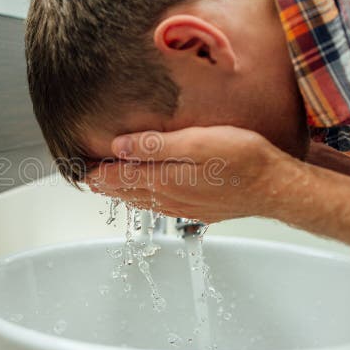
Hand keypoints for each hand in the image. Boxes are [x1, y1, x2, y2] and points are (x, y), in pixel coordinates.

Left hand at [86, 126, 301, 222]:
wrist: (275, 186)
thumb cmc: (243, 159)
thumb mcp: (198, 142)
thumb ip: (156, 146)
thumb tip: (118, 146)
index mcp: (162, 179)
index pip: (114, 176)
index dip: (91, 168)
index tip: (74, 160)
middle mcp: (166, 197)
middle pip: (122, 190)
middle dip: (100, 179)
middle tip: (80, 167)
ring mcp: (180, 205)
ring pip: (137, 198)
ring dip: (118, 188)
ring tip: (101, 178)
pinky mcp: (194, 207)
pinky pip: (156, 202)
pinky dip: (139, 195)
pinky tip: (141, 188)